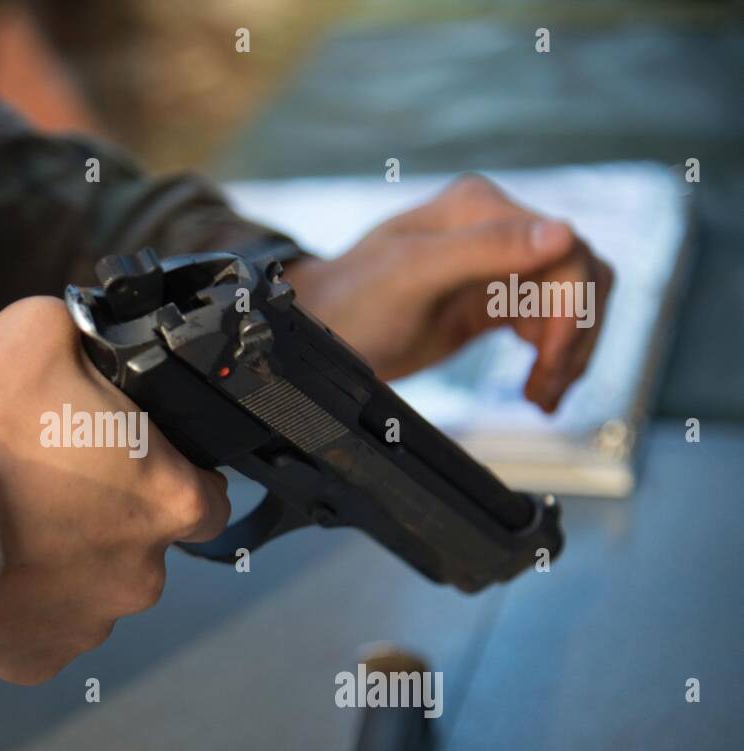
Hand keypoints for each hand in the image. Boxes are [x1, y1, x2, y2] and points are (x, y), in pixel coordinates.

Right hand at [0, 296, 229, 683]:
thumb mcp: (42, 327)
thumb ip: (91, 338)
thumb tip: (94, 341)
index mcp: (168, 501)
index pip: (209, 498)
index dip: (172, 473)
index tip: (127, 460)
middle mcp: (143, 575)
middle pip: (142, 543)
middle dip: (106, 514)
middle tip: (47, 479)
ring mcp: (88, 625)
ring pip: (91, 586)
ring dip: (63, 558)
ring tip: (7, 520)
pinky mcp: (35, 660)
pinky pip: (41, 626)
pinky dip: (21, 600)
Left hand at [283, 173, 614, 411]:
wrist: (318, 333)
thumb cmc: (351, 300)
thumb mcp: (412, 274)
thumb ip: (483, 250)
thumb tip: (561, 232)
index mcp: (479, 208)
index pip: (566, 249)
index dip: (572, 307)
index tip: (550, 357)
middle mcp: (494, 228)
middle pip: (580, 276)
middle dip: (574, 335)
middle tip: (547, 384)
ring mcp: (496, 265)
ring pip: (572, 302)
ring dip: (569, 351)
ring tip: (542, 394)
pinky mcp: (492, 301)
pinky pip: (549, 323)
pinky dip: (553, 358)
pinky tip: (538, 390)